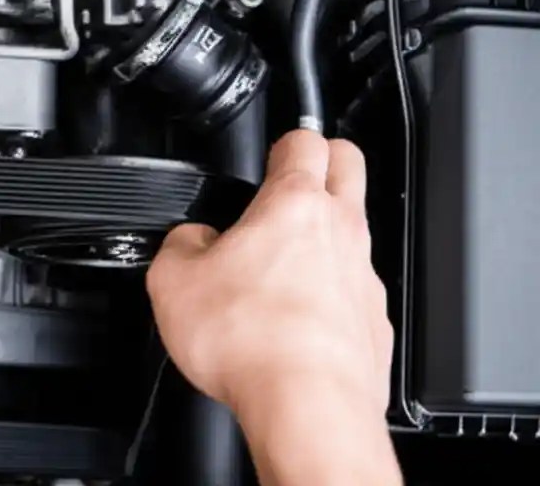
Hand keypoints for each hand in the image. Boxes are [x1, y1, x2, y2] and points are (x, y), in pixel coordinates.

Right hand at [146, 131, 392, 420]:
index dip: (281, 141)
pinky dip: (329, 293)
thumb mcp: (172, 280)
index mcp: (293, 205)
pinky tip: (295, 319)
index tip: (266, 157)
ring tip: (279, 264)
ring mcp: (363, 277)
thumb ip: (181, 243)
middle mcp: (340, 232)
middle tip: (291, 179)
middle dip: (324, 160)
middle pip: (350, 165)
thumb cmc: (250, 342)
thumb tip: (190, 240)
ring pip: (354, 231)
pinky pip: (354, 290)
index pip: (303, 139)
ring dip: (323, 234)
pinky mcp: (373, 322)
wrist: (305, 406)